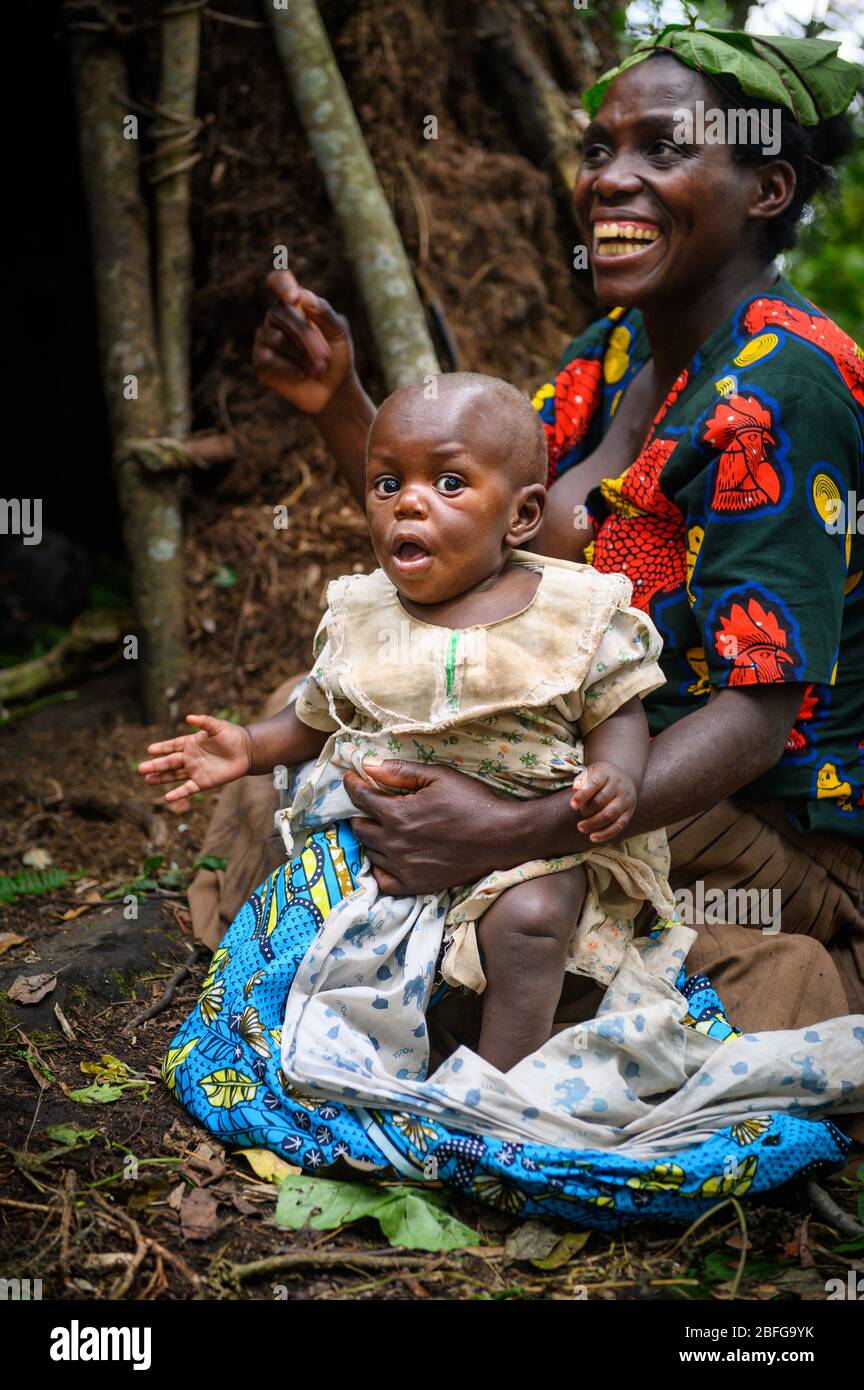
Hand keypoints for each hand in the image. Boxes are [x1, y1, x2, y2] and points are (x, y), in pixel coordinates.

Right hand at [138, 715, 252, 802]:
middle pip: (169, 762)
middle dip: (155, 765)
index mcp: (191, 743)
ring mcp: (195, 771)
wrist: (247, 752)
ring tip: (147, 780)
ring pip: (174, 775)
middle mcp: (190, 758)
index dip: (161, 747)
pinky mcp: (203, 782)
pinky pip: (188, 788)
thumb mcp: (217, 726)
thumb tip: (189, 717)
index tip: (149, 750)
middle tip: (140, 768)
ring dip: (161, 778)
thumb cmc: (232, 736)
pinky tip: (167, 797)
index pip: (172, 745)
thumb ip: (203, 722)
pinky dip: (178, 793)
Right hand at [252, 269, 354, 414]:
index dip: (281, 284)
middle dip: (308, 337)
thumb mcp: (339, 333)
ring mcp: (265, 337)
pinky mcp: (260, 359)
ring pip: (276, 337)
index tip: (293, 299)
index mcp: (296, 303)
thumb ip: (325, 313)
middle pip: (282, 313)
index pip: (279, 280)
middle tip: (325, 358)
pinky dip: (289, 368)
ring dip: (302, 355)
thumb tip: (303, 297)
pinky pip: (267, 358)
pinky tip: (302, 374)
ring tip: (318, 368)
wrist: (333, 389)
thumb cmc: (337, 356)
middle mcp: (277, 316)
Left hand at [343, 759, 529, 895]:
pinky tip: (388, 856)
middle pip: (359, 827)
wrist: (502, 837)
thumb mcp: (439, 776)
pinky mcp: (415, 885)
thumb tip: (368, 764)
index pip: (360, 798)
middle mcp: (395, 844)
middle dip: (360, 812)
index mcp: (398, 815)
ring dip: (370, 837)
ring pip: (369, 852)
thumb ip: (400, 771)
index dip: (352, 784)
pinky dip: (379, 867)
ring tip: (382, 827)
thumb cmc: (473, 801)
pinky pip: (382, 880)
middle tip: (370, 803)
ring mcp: (404, 868)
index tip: (352, 777)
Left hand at [570, 761, 636, 842]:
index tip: (573, 805)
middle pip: (602, 800)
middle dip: (587, 810)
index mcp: (607, 774)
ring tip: (581, 827)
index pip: (594, 783)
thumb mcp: (591, 772)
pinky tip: (593, 837)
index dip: (583, 795)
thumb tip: (575, 788)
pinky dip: (606, 833)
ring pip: (610, 814)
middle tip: (579, 812)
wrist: (625, 776)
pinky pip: (618, 825)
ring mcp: (626, 800)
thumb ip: (582, 779)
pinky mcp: (629, 812)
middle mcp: (618, 786)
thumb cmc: (602, 777)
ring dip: (594, 823)